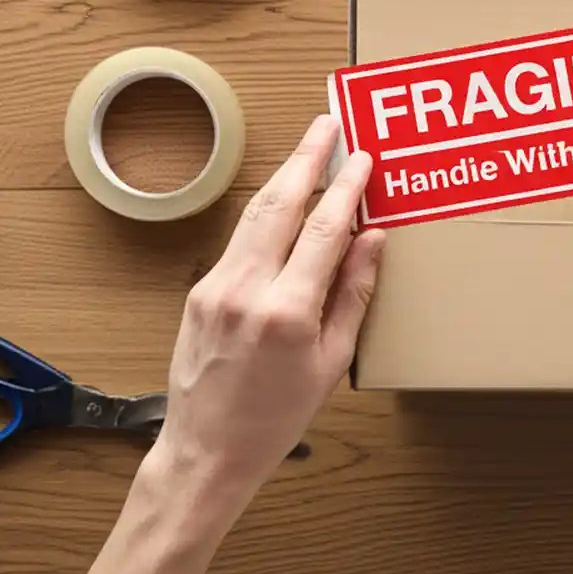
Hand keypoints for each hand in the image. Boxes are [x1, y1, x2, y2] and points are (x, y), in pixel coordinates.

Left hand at [154, 114, 384, 492]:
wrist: (207, 449)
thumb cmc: (277, 417)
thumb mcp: (331, 362)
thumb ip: (354, 294)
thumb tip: (372, 240)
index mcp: (286, 312)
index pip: (322, 230)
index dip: (346, 189)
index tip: (362, 158)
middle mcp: (245, 290)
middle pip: (279, 204)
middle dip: (306, 158)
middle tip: (328, 124)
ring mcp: (215, 287)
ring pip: (255, 214)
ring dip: (284, 176)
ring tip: (308, 147)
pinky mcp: (200, 290)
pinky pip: (240, 240)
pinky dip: (266, 213)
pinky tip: (285, 200)